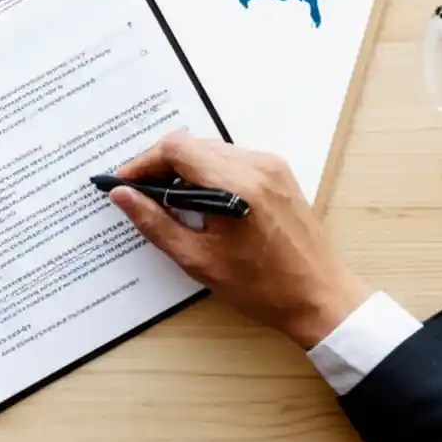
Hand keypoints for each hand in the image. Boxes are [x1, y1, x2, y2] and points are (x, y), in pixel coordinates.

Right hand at [110, 133, 369, 347]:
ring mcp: (271, 166)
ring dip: (184, 166)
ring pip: (211, 149)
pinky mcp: (280, 173)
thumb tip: (123, 196)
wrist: (318, 297)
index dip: (143, 162)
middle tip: (139, 192)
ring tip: (166, 198)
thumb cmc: (261, 287)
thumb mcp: (198, 260)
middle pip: (192, 144)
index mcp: (235, 185)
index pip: (176, 149)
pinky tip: (199, 197)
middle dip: (160, 164)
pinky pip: (233, 158)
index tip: (124, 183)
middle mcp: (256, 166)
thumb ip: (155, 223)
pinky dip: (209, 170)